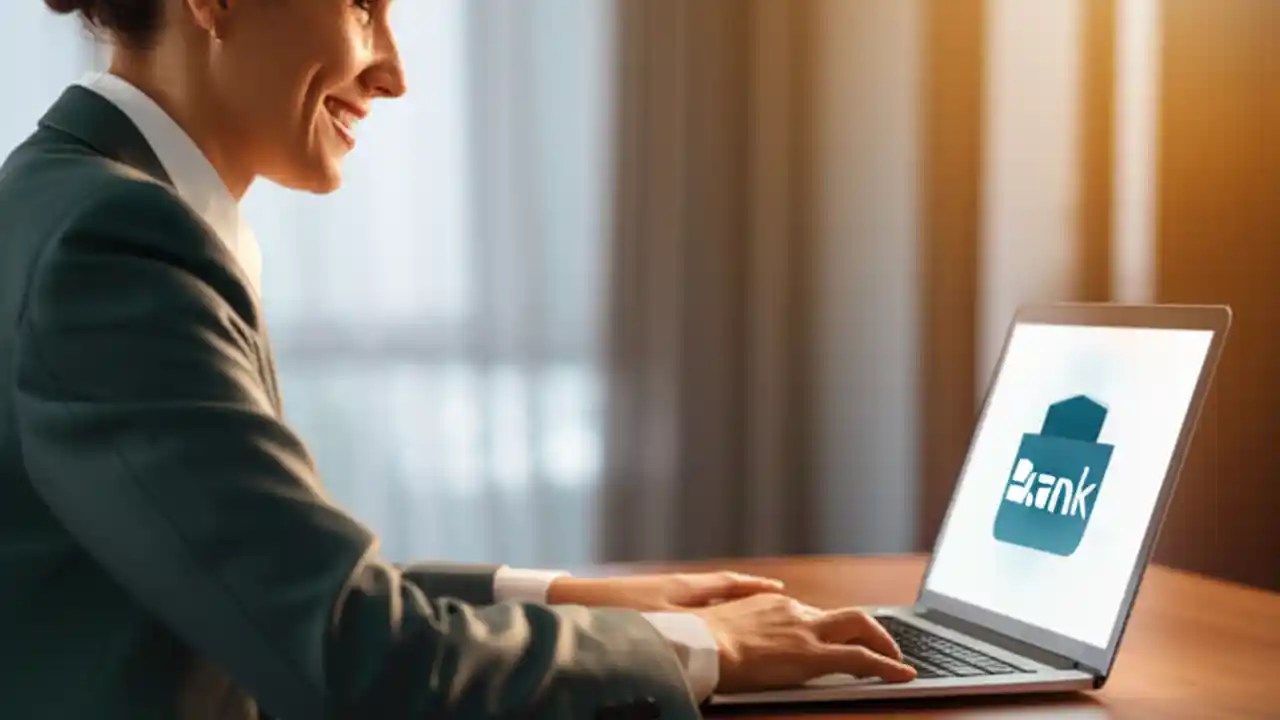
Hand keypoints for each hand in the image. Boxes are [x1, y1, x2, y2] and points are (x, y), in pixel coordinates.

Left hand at [546, 572, 785, 611]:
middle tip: (771, 595)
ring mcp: (660, 591)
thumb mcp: (661, 626)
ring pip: (702, 593)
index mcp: (684, 586)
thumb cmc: (614, 613)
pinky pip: (685, 602)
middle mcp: (675, 585)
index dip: (755, 587)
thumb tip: (727, 639)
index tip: (779, 589)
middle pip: (719, 585)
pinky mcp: (645, 600)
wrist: (571, 599)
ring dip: (724, 599)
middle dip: (746, 591)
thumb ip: (696, 631)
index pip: (729, 582)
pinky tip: (699, 622)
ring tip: (743, 608)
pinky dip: (702, 608)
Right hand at [693, 593, 916, 692]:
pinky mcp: (812, 655)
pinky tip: (901, 675)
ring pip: (860, 629)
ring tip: (898, 664)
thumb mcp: (726, 621)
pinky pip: (861, 658)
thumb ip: (745, 619)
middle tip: (886, 649)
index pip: (817, 616)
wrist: (701, 646)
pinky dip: (886, 666)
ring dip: (884, 646)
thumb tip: (745, 625)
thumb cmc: (704, 640)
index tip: (843, 639)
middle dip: (874, 631)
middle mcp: (796, 611)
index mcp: (775, 605)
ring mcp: (806, 631)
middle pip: (848, 615)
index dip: (836, 630)